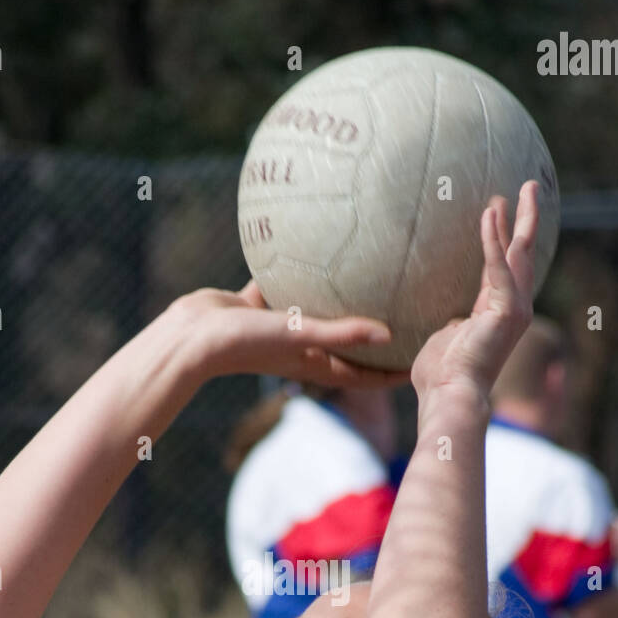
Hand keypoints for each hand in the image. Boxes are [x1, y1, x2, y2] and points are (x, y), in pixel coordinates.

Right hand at [167, 282, 410, 388]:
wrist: (190, 337)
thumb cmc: (245, 343)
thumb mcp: (299, 334)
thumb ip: (342, 332)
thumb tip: (389, 334)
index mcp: (316, 365)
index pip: (366, 375)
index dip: (395, 372)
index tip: (427, 361)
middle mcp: (302, 349)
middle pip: (348, 347)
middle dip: (376, 338)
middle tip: (408, 315)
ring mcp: (280, 329)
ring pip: (319, 314)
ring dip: (339, 303)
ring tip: (367, 277)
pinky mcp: (259, 308)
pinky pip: (286, 287)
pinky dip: (298, 272)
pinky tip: (312, 242)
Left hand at [410, 181, 538, 406]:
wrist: (450, 396)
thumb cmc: (440, 376)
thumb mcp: (445, 339)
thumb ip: (452, 324)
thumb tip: (452, 321)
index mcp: (496, 313)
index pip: (503, 267)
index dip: (502, 238)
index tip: (498, 210)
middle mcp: (512, 308)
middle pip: (522, 254)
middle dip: (526, 219)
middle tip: (528, 187)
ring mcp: (513, 309)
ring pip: (520, 253)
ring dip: (521, 219)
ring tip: (523, 188)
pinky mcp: (506, 310)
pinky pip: (498, 266)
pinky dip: (493, 240)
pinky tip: (489, 214)